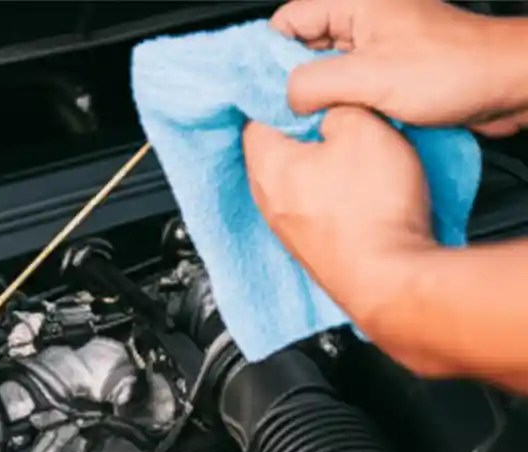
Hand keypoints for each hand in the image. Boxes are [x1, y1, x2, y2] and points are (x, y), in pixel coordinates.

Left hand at [242, 107, 433, 334]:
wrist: (390, 278)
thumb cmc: (372, 209)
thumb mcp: (362, 128)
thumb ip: (338, 106)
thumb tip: (329, 107)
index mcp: (267, 164)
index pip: (258, 116)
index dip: (286, 97)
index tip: (308, 89)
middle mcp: (268, 200)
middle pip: (277, 150)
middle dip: (305, 132)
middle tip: (338, 118)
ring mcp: (287, 228)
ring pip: (298, 181)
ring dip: (322, 166)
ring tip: (356, 156)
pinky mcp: (312, 248)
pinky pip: (315, 208)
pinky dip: (333, 196)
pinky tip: (360, 194)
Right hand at [273, 0, 527, 135]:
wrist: (507, 85)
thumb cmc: (455, 68)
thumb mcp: (368, 77)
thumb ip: (312, 84)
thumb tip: (286, 99)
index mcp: (354, 2)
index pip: (285, 22)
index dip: (271, 55)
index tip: (267, 88)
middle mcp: (363, 18)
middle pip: (302, 48)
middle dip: (296, 81)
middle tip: (297, 110)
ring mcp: (377, 44)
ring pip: (326, 71)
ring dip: (323, 97)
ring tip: (327, 117)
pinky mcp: (390, 69)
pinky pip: (350, 86)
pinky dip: (345, 105)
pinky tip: (349, 121)